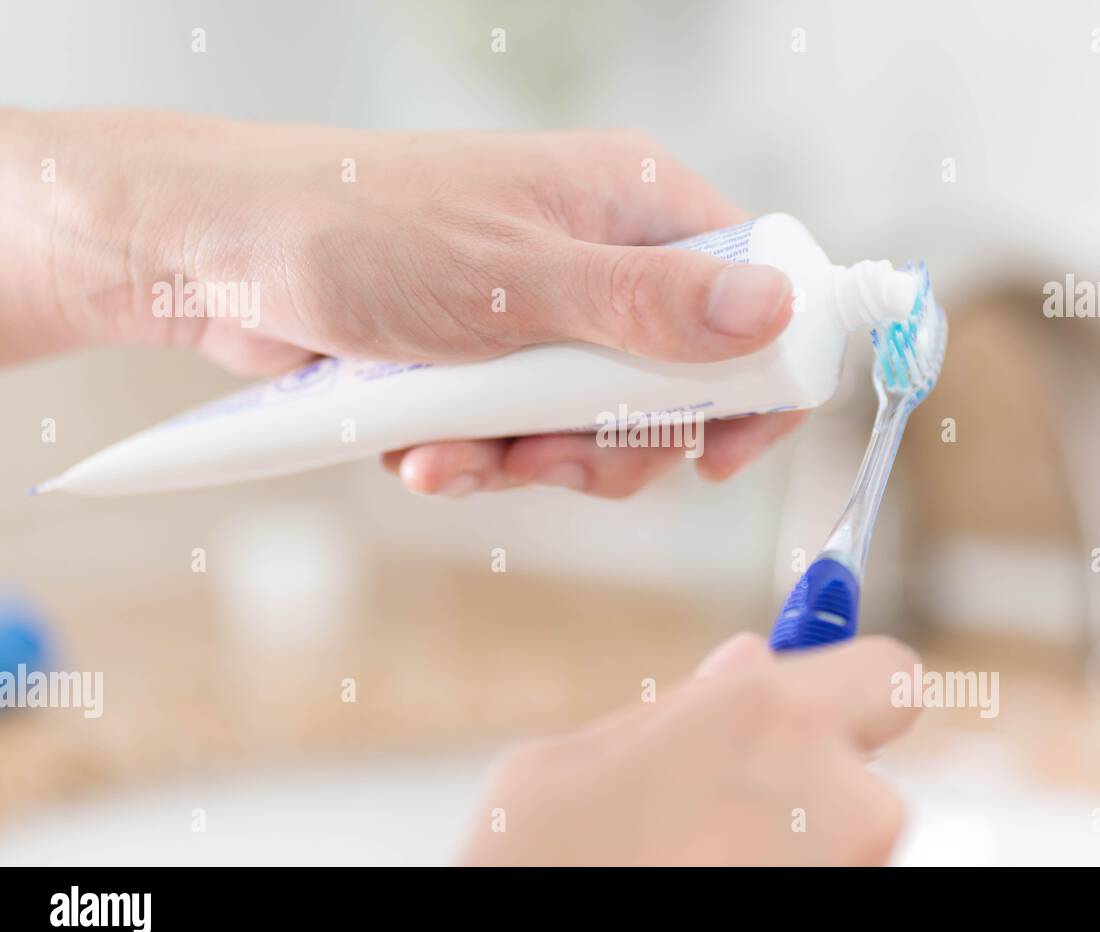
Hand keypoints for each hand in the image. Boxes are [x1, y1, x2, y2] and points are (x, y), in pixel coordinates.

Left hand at [1, 110, 803, 496]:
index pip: (751, 291)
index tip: (717, 454)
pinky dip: (478, 457)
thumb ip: (650, 304)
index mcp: (633, 204)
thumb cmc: (366, 231)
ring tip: (458, 454)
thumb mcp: (520, 279)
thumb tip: (774, 309)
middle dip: (613, 443)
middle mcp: (601, 256)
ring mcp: (545, 312)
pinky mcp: (491, 360)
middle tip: (553, 461)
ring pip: (594, 422)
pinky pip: (523, 434)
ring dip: (531, 459)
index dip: (752, 380)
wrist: (225, 253)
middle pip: (675, 381)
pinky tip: (424, 452)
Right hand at [458, 633, 918, 865]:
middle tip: (737, 801)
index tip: (814, 701)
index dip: (851, 685)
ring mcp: (849, 870)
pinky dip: (789, 879)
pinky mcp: (840, 915)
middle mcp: (836, 794)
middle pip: (868, 769)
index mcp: (768, 716)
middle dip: (819, 775)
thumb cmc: (538, 868)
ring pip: (849, 839)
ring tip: (697, 857)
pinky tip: (710, 884)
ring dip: (797, 839)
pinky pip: (830, 879)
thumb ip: (679, 707)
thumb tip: (748, 657)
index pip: (887, 673)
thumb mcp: (564, 767)